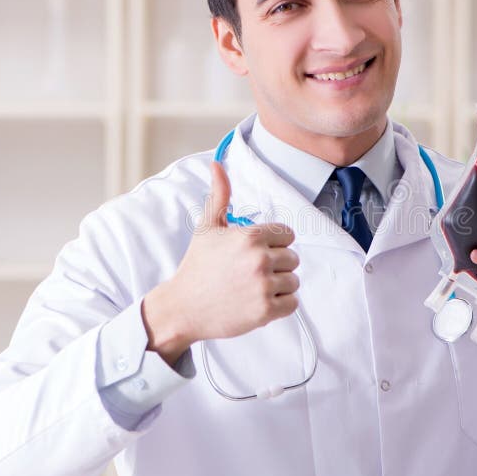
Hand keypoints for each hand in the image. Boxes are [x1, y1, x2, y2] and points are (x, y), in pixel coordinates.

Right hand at [142, 161, 299, 365]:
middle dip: (276, 265)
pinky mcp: (266, 311)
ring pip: (294, 281)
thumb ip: (220, 195)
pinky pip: (293, 303)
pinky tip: (258, 302)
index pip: (287, 235)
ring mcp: (263, 286)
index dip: (273, 244)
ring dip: (278, 286)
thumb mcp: (207, 226)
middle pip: (293, 258)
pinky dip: (280, 305)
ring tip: (252, 288)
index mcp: (250, 236)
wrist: (182, 307)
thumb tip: (217, 164)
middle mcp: (259, 259)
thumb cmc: (197, 265)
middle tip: (250, 274)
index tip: (254, 253)